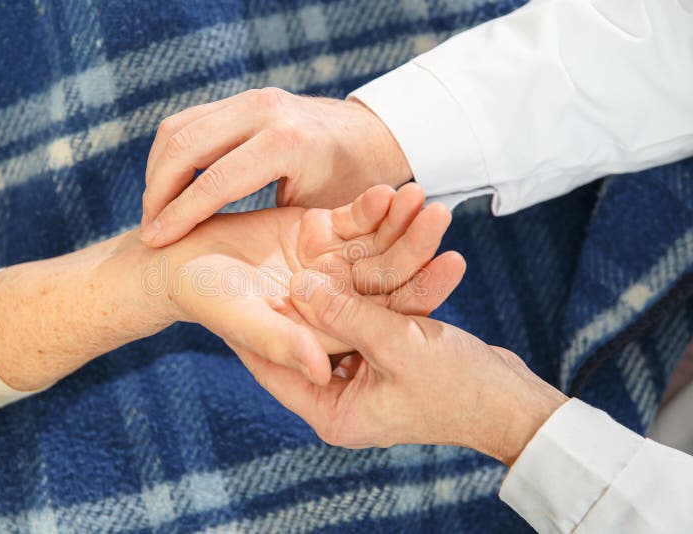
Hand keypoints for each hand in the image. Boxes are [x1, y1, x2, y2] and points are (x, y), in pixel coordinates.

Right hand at [140, 88, 412, 246]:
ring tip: (153, 213)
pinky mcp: (239, 97)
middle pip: (185, 146)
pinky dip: (169, 155)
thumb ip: (281, 235)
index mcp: (289, 143)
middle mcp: (265, 111)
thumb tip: (243, 270)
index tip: (154, 242)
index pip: (215, 181)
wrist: (369, 136)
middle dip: (157, 192)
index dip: (179, 215)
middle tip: (147, 230)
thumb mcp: (322, 218)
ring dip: (157, 171)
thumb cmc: (350, 189)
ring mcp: (250, 98)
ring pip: (177, 129)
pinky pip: (187, 121)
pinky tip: (167, 188)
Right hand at [152, 184, 463, 385]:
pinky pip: (354, 219)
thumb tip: (318, 369)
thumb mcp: (243, 318)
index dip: (419, 291)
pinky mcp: (321, 232)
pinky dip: (371, 205)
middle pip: (389, 275)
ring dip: (402, 221)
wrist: (181, 261)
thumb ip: (281, 341)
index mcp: (329, 330)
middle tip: (443, 217)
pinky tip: (389, 188)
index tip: (451, 264)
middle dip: (417, 247)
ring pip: (377, 244)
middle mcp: (339, 299)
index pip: (386, 316)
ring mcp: (332, 264)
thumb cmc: (205, 298)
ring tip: (423, 193)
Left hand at [233, 270, 567, 464]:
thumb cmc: (459, 387)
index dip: (250, 332)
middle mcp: (342, 394)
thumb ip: (345, 314)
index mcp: (332, 410)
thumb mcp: (396, 346)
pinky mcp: (387, 357)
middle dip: (293, 296)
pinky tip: (348, 249)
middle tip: (255, 259)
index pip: (275, 368)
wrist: (515, 404)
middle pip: (302, 340)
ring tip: (303, 238)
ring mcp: (364, 376)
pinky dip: (362, 285)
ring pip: (336, 319)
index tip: (224, 297)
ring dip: (332, 279)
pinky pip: (363, 315)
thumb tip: (299, 287)